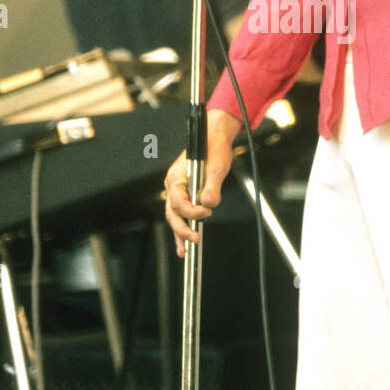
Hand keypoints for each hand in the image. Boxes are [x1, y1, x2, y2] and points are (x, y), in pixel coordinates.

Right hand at [163, 108, 242, 256]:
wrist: (214, 137)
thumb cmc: (214, 148)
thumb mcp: (217, 166)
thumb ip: (212, 186)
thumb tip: (208, 204)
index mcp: (176, 177)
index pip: (179, 201)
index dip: (192, 211)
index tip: (206, 212)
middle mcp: (173, 185)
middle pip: (172, 213)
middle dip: (182, 229)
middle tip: (195, 239)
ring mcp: (177, 190)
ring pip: (174, 217)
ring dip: (179, 233)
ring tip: (185, 252)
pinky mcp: (184, 194)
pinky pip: (180, 214)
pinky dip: (182, 228)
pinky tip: (185, 245)